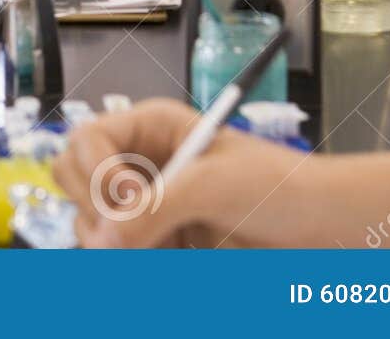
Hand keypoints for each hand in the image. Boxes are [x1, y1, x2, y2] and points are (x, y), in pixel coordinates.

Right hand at [53, 99, 301, 247]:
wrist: (317, 231)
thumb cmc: (278, 187)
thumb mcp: (215, 185)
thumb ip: (155, 208)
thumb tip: (103, 241)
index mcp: (149, 128)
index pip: (85, 141)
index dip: (97, 171)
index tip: (131, 197)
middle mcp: (138, 163)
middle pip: (72, 180)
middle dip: (95, 208)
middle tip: (132, 230)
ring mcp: (142, 206)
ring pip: (89, 227)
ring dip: (116, 244)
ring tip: (167, 246)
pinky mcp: (153, 242)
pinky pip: (116, 256)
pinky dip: (131, 262)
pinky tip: (172, 254)